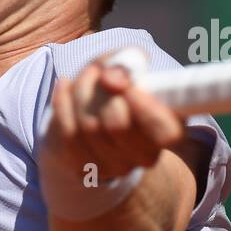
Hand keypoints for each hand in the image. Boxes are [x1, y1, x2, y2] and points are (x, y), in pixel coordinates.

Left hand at [39, 51, 185, 188]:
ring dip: (81, 91)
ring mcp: (113, 166)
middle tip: (99, 72)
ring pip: (88, 126)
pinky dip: (63, 103)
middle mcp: (144, 156)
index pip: (166, 132)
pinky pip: (67, 133)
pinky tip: (64, 87)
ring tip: (83, 76)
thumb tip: (111, 76)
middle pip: (117, 125)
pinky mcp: (84, 168)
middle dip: (101, 89)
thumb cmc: (118, 88)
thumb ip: (128, 62)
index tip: (125, 82)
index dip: (144, 107)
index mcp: (168, 129)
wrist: (92, 113)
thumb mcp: (130, 66)